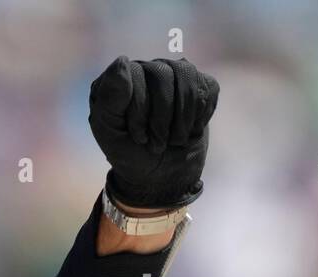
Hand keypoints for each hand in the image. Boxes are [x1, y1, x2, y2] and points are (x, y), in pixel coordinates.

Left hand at [89, 55, 218, 208]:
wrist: (160, 176)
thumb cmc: (129, 154)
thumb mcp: (110, 133)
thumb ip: (110, 98)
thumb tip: (122, 60)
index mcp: (116, 81)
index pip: (136, 74)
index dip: (141, 109)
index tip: (138, 138)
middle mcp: (144, 71)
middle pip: (164, 74)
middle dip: (162, 116)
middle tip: (157, 143)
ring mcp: (173, 76)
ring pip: (188, 76)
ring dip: (182, 117)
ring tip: (173, 139)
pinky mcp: (199, 86)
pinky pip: (208, 87)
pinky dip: (200, 115)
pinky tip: (189, 129)